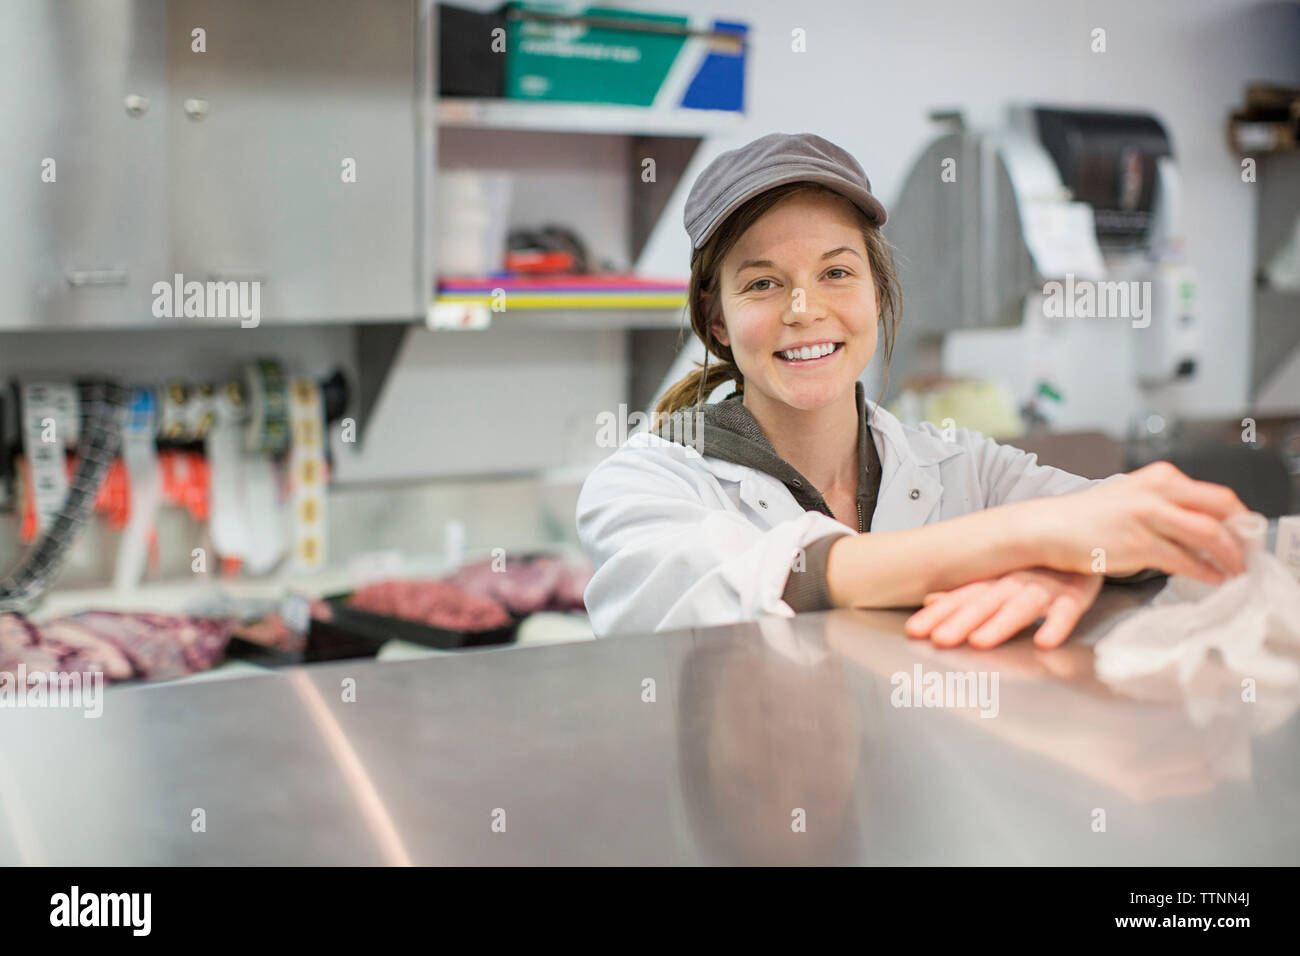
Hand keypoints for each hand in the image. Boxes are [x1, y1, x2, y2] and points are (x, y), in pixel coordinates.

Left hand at [904, 567, 1103, 649]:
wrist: (1086, 534)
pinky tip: (1044, 641)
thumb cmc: (1038, 565)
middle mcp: (1016, 579)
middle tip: (940, 639)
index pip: (962, 597)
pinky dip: (1057, 624)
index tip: (914, 631)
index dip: (938, 613)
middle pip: (985, 601)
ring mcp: (1046, 585)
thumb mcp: (1001, 578)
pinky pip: (1068, 609)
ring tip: (980, 641)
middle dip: (960, 620)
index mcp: (995, 578)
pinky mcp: (1076, 591)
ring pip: (1020, 604)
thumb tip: (929, 601)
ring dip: (1000, 623)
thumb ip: (967, 594)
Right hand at [1017, 461, 1248, 585]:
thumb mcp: (1131, 497)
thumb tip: (1203, 526)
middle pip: (1221, 509)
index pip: (1216, 495)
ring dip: (1231, 556)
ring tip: (1238, 571)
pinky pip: (1186, 561)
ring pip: (1209, 535)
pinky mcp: (1138, 545)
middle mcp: (1157, 492)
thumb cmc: (1086, 517)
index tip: (1247, 536)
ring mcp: (1148, 517)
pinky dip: (1206, 572)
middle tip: (1250, 554)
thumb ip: (1166, 505)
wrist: (1047, 527)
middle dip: (1242, 535)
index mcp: (1159, 477)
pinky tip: (1213, 579)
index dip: (1239, 518)